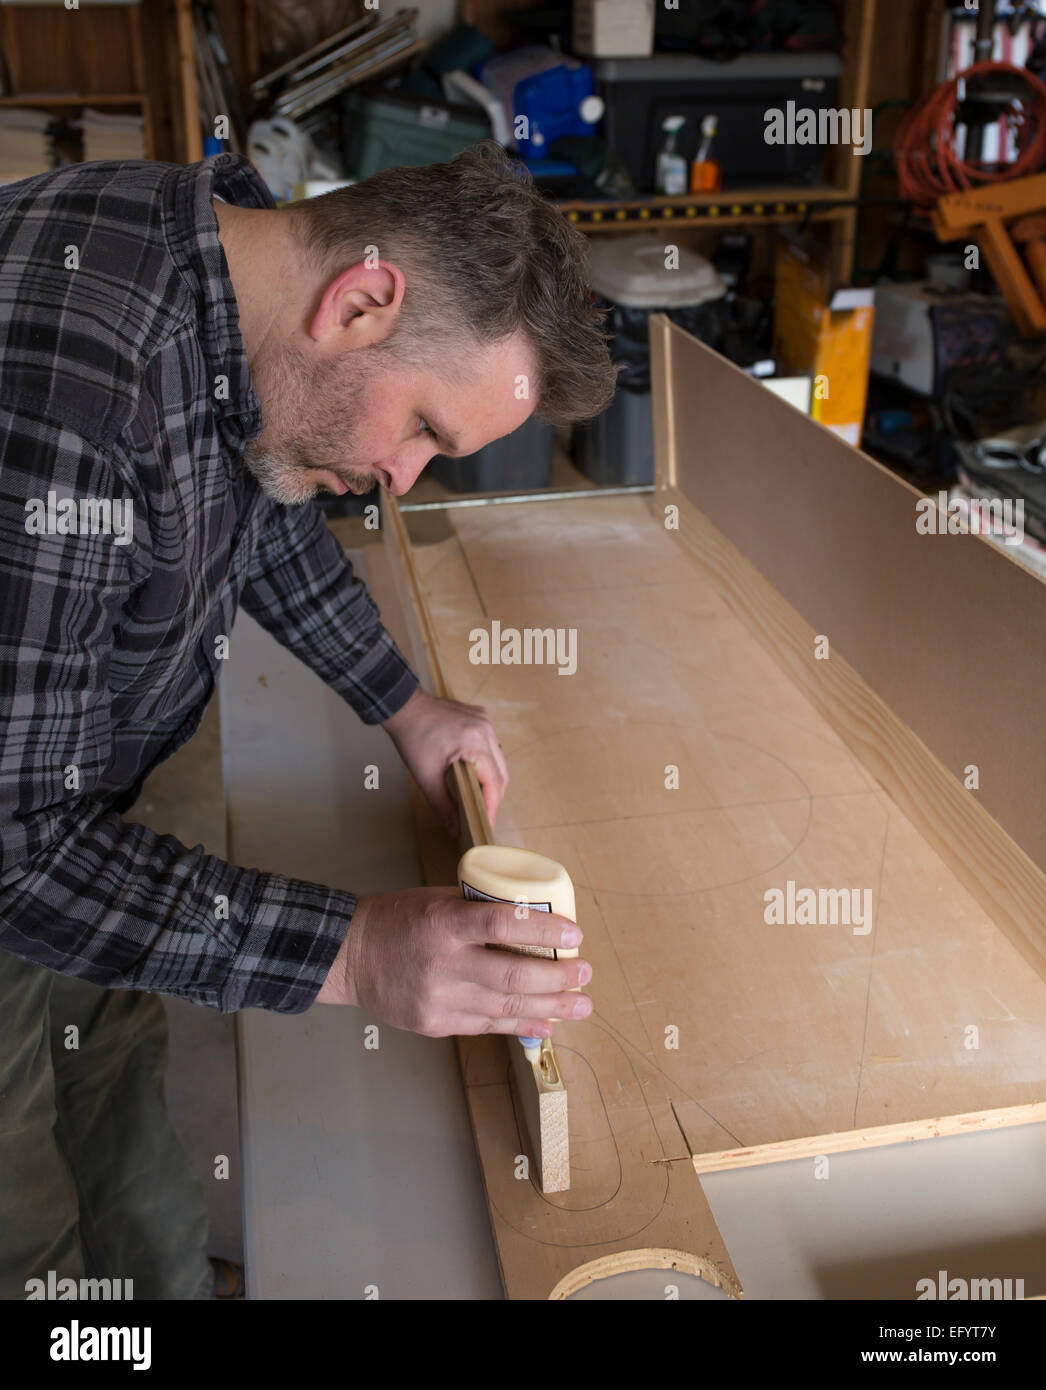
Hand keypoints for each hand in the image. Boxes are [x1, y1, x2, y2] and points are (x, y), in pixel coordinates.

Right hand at [315, 886, 592, 1037]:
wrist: (350, 957)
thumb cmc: (399, 919)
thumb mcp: (438, 899)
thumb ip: (480, 910)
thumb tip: (533, 920)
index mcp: (444, 922)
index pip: (503, 924)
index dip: (544, 931)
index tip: (574, 934)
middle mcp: (443, 963)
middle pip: (513, 975)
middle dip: (558, 978)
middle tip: (586, 973)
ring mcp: (438, 999)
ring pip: (506, 1006)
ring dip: (551, 1007)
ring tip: (581, 1005)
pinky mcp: (435, 1024)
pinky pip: (486, 1026)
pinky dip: (520, 1024)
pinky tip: (546, 1022)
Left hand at [382, 687, 507, 834]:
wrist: (404, 707)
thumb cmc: (413, 739)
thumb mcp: (426, 777)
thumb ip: (443, 806)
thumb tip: (454, 829)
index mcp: (476, 743)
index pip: (494, 782)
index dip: (492, 806)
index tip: (487, 825)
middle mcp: (486, 730)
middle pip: (502, 771)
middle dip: (494, 796)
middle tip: (483, 816)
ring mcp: (485, 721)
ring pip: (499, 758)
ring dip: (491, 779)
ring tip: (479, 797)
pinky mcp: (480, 717)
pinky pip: (491, 745)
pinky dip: (486, 762)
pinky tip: (474, 773)